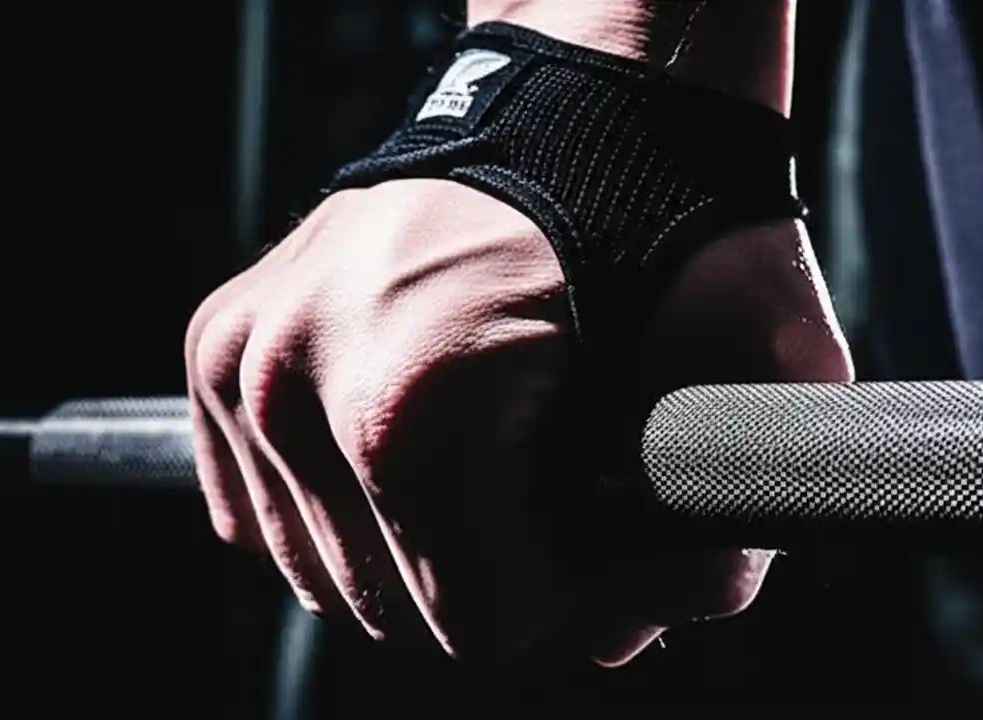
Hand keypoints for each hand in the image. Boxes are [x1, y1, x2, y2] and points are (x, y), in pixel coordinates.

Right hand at [185, 178, 851, 663]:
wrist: (593, 107)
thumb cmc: (678, 228)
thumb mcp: (763, 370)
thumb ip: (714, 546)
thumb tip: (615, 640)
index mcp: (411, 410)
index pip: (477, 625)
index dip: (557, 588)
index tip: (590, 519)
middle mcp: (295, 385)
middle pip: (388, 609)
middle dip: (481, 570)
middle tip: (541, 482)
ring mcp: (245, 359)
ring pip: (321, 566)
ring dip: (410, 535)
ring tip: (483, 446)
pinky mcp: (220, 344)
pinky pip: (264, 505)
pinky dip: (340, 496)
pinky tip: (407, 435)